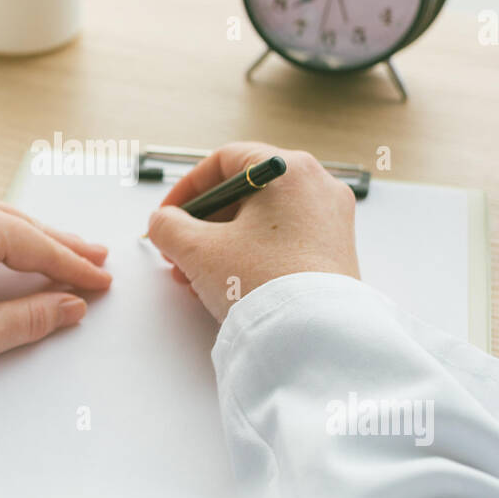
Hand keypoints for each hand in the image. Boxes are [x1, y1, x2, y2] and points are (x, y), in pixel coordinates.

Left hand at [0, 182, 111, 375]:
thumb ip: (30, 319)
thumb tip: (71, 306)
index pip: (38, 246)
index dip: (75, 267)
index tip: (102, 279)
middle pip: (21, 224)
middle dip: (60, 244)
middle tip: (96, 256)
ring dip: (28, 235)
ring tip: (62, 250)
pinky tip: (12, 241)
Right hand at [146, 142, 358, 321]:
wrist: (312, 336)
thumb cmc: (263, 282)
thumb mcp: (198, 250)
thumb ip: (168, 226)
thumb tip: (162, 221)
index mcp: (288, 169)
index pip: (226, 161)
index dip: (188, 188)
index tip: (167, 214)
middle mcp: (317, 185)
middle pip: (245, 193)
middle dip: (203, 224)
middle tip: (178, 250)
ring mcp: (331, 219)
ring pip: (262, 221)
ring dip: (222, 244)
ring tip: (196, 277)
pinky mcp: (335, 251)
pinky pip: (283, 241)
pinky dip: (251, 255)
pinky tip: (227, 286)